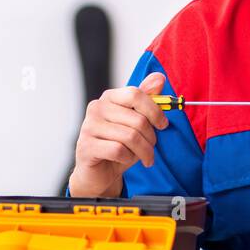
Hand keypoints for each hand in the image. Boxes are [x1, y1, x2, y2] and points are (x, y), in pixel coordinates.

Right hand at [69, 71, 168, 196]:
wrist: (99, 172)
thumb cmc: (119, 145)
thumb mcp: (136, 122)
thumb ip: (146, 99)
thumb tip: (159, 77)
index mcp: (109, 98)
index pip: (135, 94)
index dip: (154, 110)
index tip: (163, 125)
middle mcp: (96, 108)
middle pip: (137, 119)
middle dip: (151, 137)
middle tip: (152, 148)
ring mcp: (89, 127)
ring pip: (130, 137)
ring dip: (143, 151)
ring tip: (145, 157)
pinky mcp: (86, 146)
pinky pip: (118, 150)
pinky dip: (128, 158)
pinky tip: (126, 160)